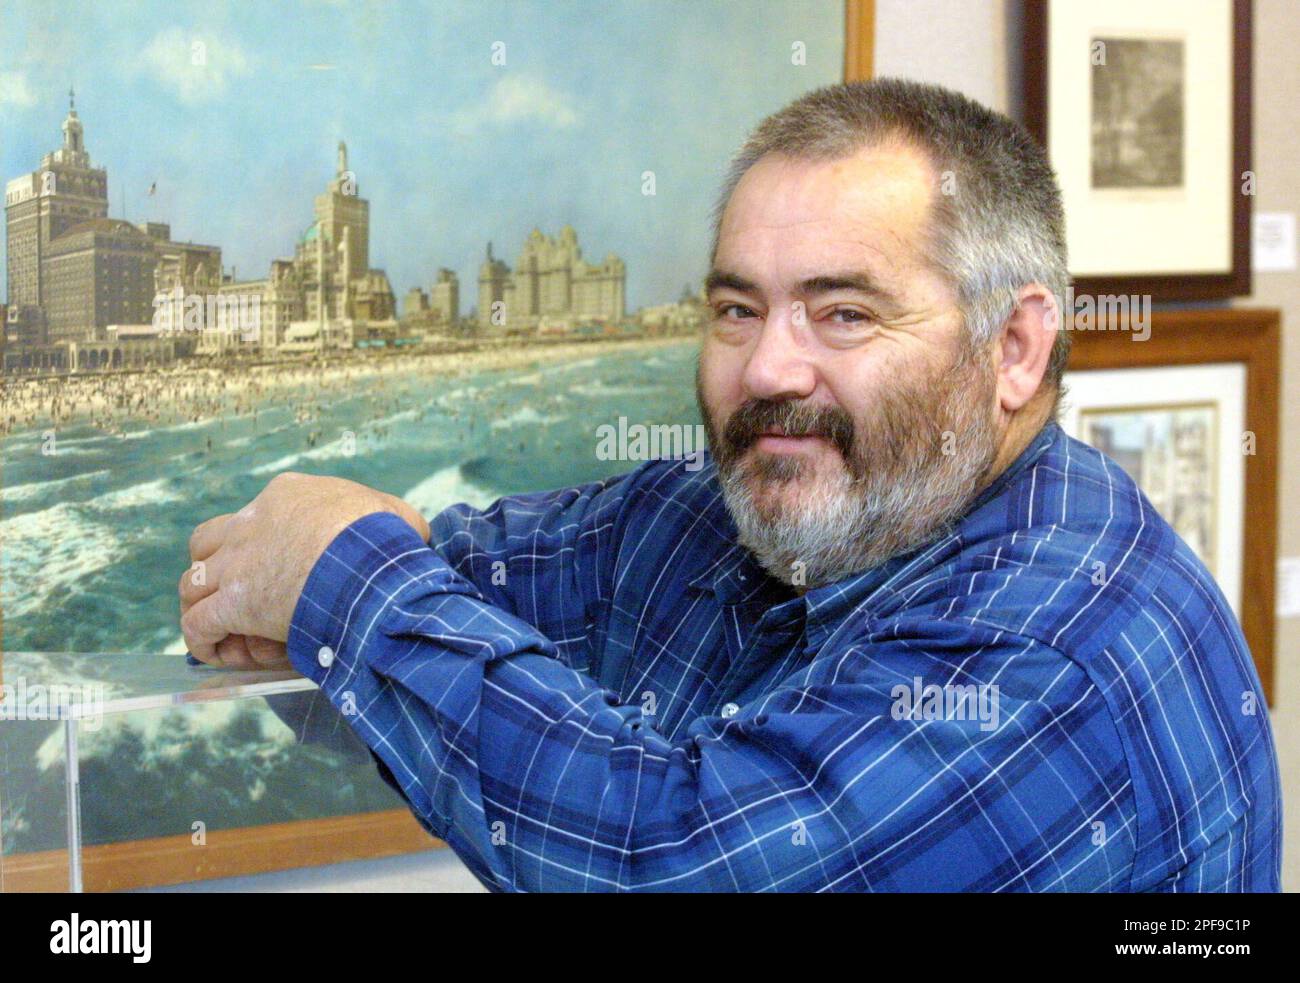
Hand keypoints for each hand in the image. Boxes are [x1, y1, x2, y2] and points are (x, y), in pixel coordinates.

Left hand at [179, 471, 430, 668]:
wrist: (370, 564)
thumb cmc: (386, 540)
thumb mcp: (397, 515)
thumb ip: (394, 519)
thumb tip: (413, 533)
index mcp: (287, 496)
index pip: (254, 519)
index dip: (260, 551)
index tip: (279, 578)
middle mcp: (251, 524)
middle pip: (208, 544)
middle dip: (214, 570)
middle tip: (235, 596)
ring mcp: (236, 563)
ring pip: (191, 584)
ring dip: (204, 607)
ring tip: (224, 631)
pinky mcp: (233, 603)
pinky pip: (198, 624)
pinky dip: (203, 641)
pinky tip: (216, 654)